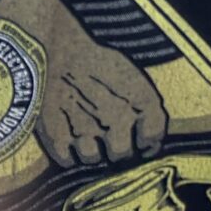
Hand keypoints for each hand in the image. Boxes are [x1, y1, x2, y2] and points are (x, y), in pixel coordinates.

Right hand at [37, 39, 166, 167]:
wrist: (57, 50)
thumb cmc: (97, 61)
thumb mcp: (133, 77)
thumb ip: (145, 108)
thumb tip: (150, 139)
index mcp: (141, 102)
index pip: (153, 139)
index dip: (146, 141)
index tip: (139, 140)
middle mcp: (118, 120)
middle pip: (122, 155)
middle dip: (117, 149)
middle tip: (108, 138)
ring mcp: (87, 132)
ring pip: (93, 159)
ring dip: (91, 151)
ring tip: (85, 133)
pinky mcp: (57, 139)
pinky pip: (67, 160)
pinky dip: (68, 152)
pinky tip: (67, 135)